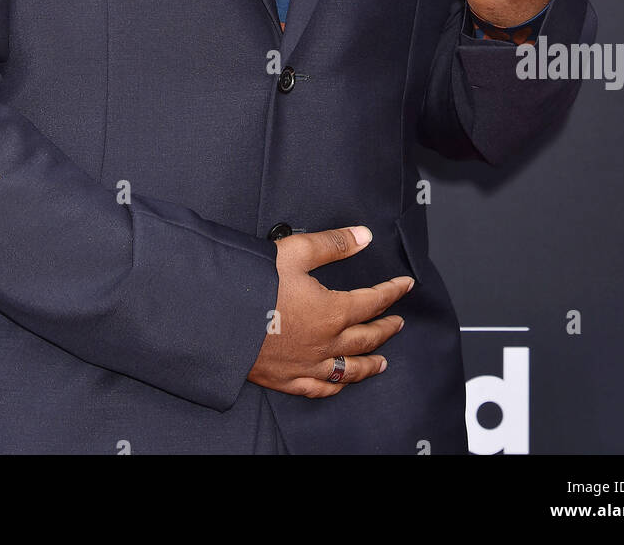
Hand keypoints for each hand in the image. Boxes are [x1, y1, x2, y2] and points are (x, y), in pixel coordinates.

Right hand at [247, 225, 410, 397]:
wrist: (218, 317)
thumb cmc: (255, 282)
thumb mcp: (296, 251)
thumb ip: (333, 244)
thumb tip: (364, 236)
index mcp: (332, 311)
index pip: (372, 301)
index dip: (392, 292)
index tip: (405, 286)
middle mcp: (325, 342)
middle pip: (366, 338)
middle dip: (386, 329)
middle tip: (398, 323)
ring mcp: (307, 365)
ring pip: (349, 369)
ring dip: (370, 364)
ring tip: (383, 363)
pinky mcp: (287, 379)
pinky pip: (319, 388)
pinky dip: (335, 386)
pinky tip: (340, 384)